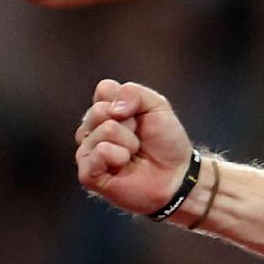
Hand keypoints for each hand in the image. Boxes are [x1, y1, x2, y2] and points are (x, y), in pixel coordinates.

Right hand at [74, 78, 191, 215]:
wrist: (176, 174)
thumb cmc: (165, 141)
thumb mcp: (157, 106)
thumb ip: (133, 93)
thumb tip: (112, 108)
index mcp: (105, 111)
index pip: (104, 89)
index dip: (128, 101)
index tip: (141, 116)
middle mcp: (91, 130)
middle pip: (100, 110)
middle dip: (130, 123)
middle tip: (138, 139)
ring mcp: (87, 152)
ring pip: (105, 130)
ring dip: (129, 142)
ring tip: (133, 154)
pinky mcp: (88, 174)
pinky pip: (100, 152)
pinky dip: (119, 156)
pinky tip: (124, 165)